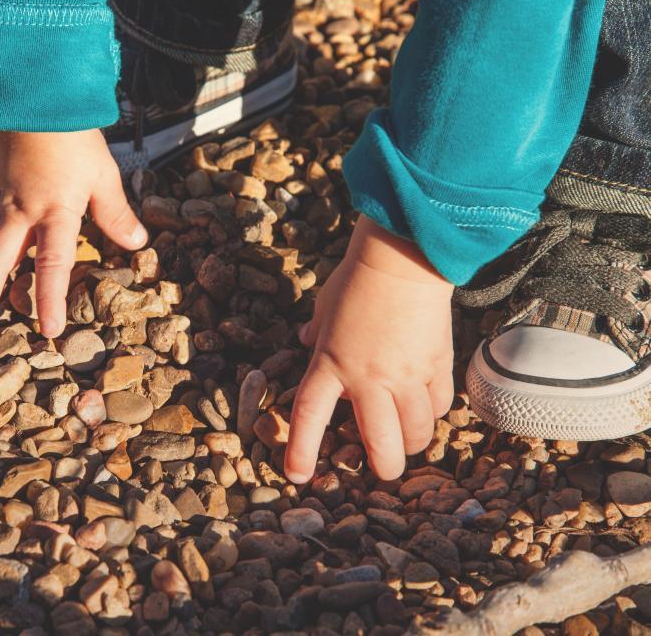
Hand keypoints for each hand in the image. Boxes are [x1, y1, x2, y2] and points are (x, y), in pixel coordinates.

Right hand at [0, 130, 147, 340]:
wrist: (37, 99)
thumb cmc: (73, 137)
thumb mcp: (103, 175)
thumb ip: (116, 213)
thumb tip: (136, 243)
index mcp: (54, 210)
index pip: (52, 263)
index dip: (49, 298)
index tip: (49, 329)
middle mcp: (20, 212)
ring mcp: (0, 203)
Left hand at [285, 217, 454, 481]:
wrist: (403, 259)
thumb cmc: (358, 279)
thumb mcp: (325, 306)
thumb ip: (316, 331)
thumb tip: (305, 339)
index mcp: (330, 364)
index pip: (310, 417)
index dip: (302, 450)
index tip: (296, 476)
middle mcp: (368, 377)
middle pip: (379, 442)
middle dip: (384, 467)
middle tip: (385, 472)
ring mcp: (405, 374)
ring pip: (417, 431)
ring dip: (413, 442)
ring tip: (409, 440)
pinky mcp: (436, 364)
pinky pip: (440, 404)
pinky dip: (435, 411)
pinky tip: (428, 405)